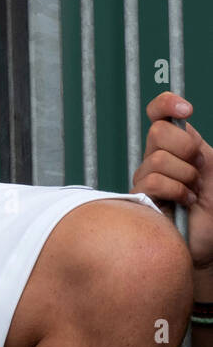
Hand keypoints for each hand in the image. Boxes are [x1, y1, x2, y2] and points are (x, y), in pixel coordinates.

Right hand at [131, 92, 212, 268]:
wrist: (211, 243)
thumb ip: (201, 147)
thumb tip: (183, 122)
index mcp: (176, 146)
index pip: (159, 113)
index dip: (166, 104)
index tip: (186, 109)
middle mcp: (156, 157)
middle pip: (158, 131)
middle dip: (187, 150)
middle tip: (199, 171)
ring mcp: (146, 176)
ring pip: (159, 159)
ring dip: (186, 179)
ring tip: (193, 194)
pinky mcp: (140, 196)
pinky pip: (155, 181)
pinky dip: (178, 192)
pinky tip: (184, 203)